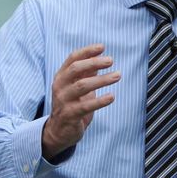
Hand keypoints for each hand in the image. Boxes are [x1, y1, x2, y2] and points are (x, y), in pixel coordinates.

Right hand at [42, 44, 119, 159]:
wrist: (59, 131)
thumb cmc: (71, 104)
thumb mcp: (77, 86)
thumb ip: (86, 73)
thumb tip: (101, 57)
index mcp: (61, 76)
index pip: (72, 59)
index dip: (87, 51)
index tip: (102, 47)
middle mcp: (59, 86)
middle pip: (76, 69)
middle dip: (94, 63)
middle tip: (111, 60)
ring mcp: (63, 100)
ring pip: (82, 86)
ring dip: (102, 79)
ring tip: (118, 75)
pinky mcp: (69, 115)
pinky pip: (86, 106)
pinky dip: (100, 101)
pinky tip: (112, 96)